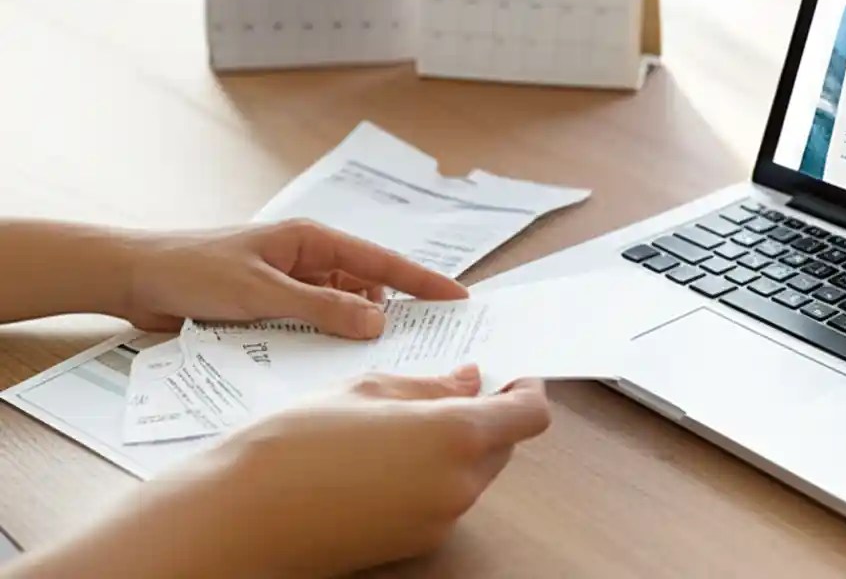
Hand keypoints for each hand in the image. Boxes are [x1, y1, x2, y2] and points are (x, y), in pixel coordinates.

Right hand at [4, 368, 552, 578]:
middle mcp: (458, 485)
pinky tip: (387, 457)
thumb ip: (429, 385)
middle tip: (451, 388)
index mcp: (455, 436)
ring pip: (474, 474)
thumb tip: (469, 381)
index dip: (527, 391)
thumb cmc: (294, 444)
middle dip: (489, 415)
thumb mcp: (366, 390)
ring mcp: (439, 521)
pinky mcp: (415, 545)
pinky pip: (444, 500)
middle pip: (505, 445)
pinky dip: (434, 475)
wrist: (243, 518)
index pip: (527, 416)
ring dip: (459, 446)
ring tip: (404, 421)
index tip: (515, 376)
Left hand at [124, 219, 466, 337]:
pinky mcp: (271, 307)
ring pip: (342, 308)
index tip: (458, 299)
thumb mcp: (261, 293)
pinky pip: (314, 324)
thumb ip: (321, 308)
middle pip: (367, 286)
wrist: (133, 277)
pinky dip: (327, 339)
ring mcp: (290, 284)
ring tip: (383, 358)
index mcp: (311, 240)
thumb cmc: (192, 270)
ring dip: (357, 328)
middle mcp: (307, 259)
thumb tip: (378, 320)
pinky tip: (335, 361)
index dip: (422, 281)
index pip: (381, 261)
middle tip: (430, 340)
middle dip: (396, 310)